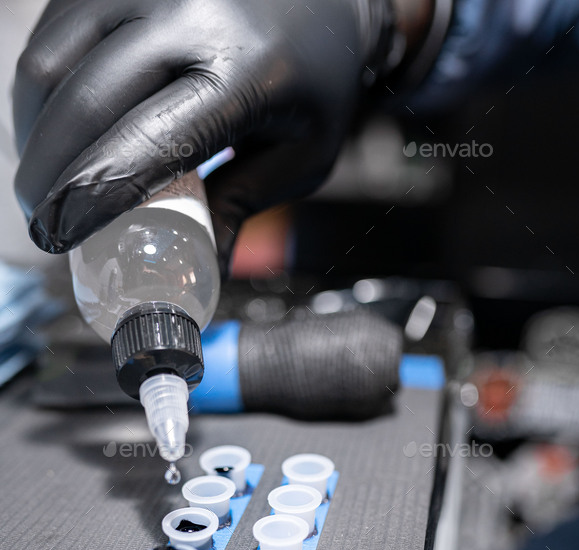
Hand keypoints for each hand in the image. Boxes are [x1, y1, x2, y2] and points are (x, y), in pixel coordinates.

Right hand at [14, 0, 395, 269]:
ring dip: (36, 133)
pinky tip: (60, 128)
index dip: (92, 196)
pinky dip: (44, 90)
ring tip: (50, 179)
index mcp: (244, 73)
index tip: (61, 234)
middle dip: (47, 175)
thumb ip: (240, 209)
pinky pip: (54, 34)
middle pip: (82, 103)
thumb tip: (198, 276)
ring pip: (51, 65)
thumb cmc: (317, 81)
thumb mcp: (300, 158)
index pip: (145, 143)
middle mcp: (190, 13)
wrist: (326, 0)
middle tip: (45, 221)